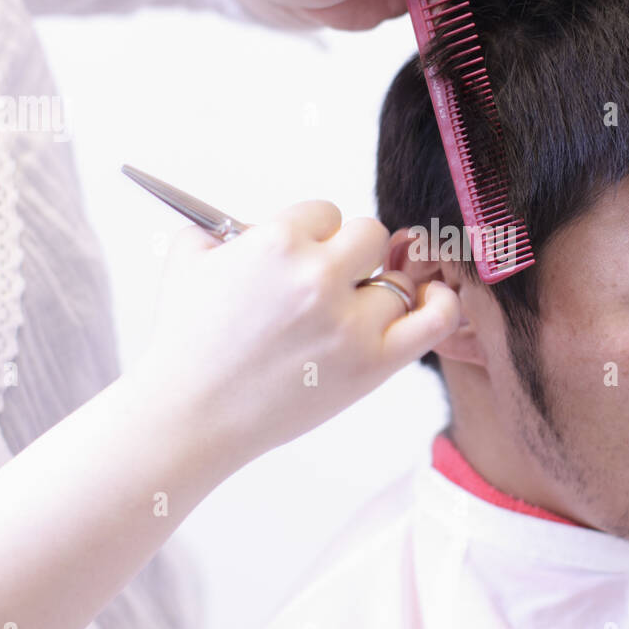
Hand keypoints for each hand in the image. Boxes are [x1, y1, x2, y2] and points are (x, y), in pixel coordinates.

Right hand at [129, 200, 460, 468]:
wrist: (190, 415)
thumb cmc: (187, 345)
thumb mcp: (186, 262)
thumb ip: (221, 229)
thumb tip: (249, 225)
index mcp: (277, 243)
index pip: (325, 212)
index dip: (314, 235)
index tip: (302, 257)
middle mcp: (318, 277)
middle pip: (369, 235)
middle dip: (349, 254)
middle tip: (328, 283)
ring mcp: (350, 322)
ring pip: (396, 281)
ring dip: (378, 291)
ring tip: (350, 313)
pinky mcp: (372, 364)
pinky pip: (435, 320)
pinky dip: (441, 305)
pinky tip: (433, 298)